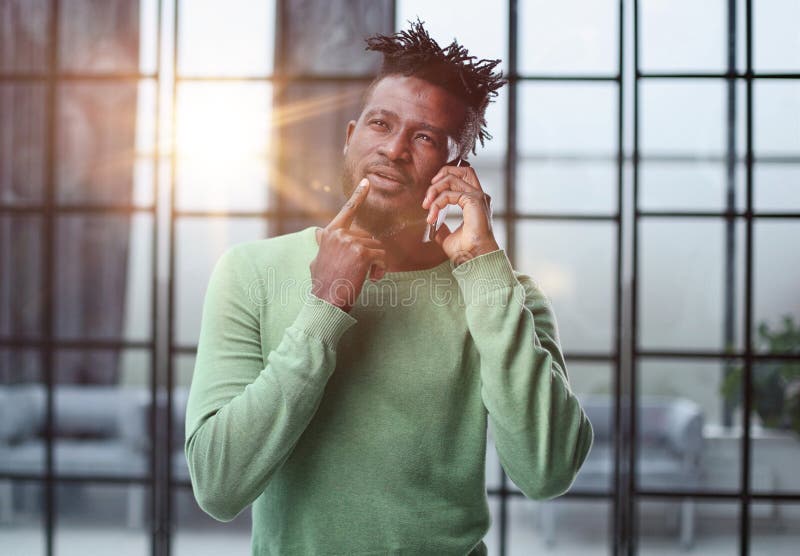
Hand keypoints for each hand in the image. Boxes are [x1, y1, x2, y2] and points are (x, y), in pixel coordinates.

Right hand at [310, 178, 386, 312]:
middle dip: (370, 255)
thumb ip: (323, 244)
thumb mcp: (317, 259)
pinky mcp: (362, 253)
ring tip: (364, 277)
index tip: (366, 182)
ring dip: (376, 264)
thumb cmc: (323, 285)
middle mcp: (340, 234)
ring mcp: (351, 242)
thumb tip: (318, 233)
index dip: (358, 196)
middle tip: (361, 272)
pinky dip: (381, 270)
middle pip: (368, 237)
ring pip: (377, 248)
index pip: (347, 210)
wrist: (326, 301)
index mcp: (330, 234)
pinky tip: (371, 279)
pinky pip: (382, 257)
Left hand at [421, 165, 499, 265]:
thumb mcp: (448, 237)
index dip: (443, 181)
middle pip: (461, 170)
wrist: (475, 259)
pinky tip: (432, 217)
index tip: (429, 201)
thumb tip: (433, 223)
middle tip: (427, 198)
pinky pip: (449, 194)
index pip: (461, 177)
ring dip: (434, 189)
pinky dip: (437, 203)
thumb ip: (442, 228)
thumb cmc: (466, 251)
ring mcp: (478, 197)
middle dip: (440, 176)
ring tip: (426, 206)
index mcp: (475, 202)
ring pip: (452, 178)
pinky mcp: (474, 201)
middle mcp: (479, 196)